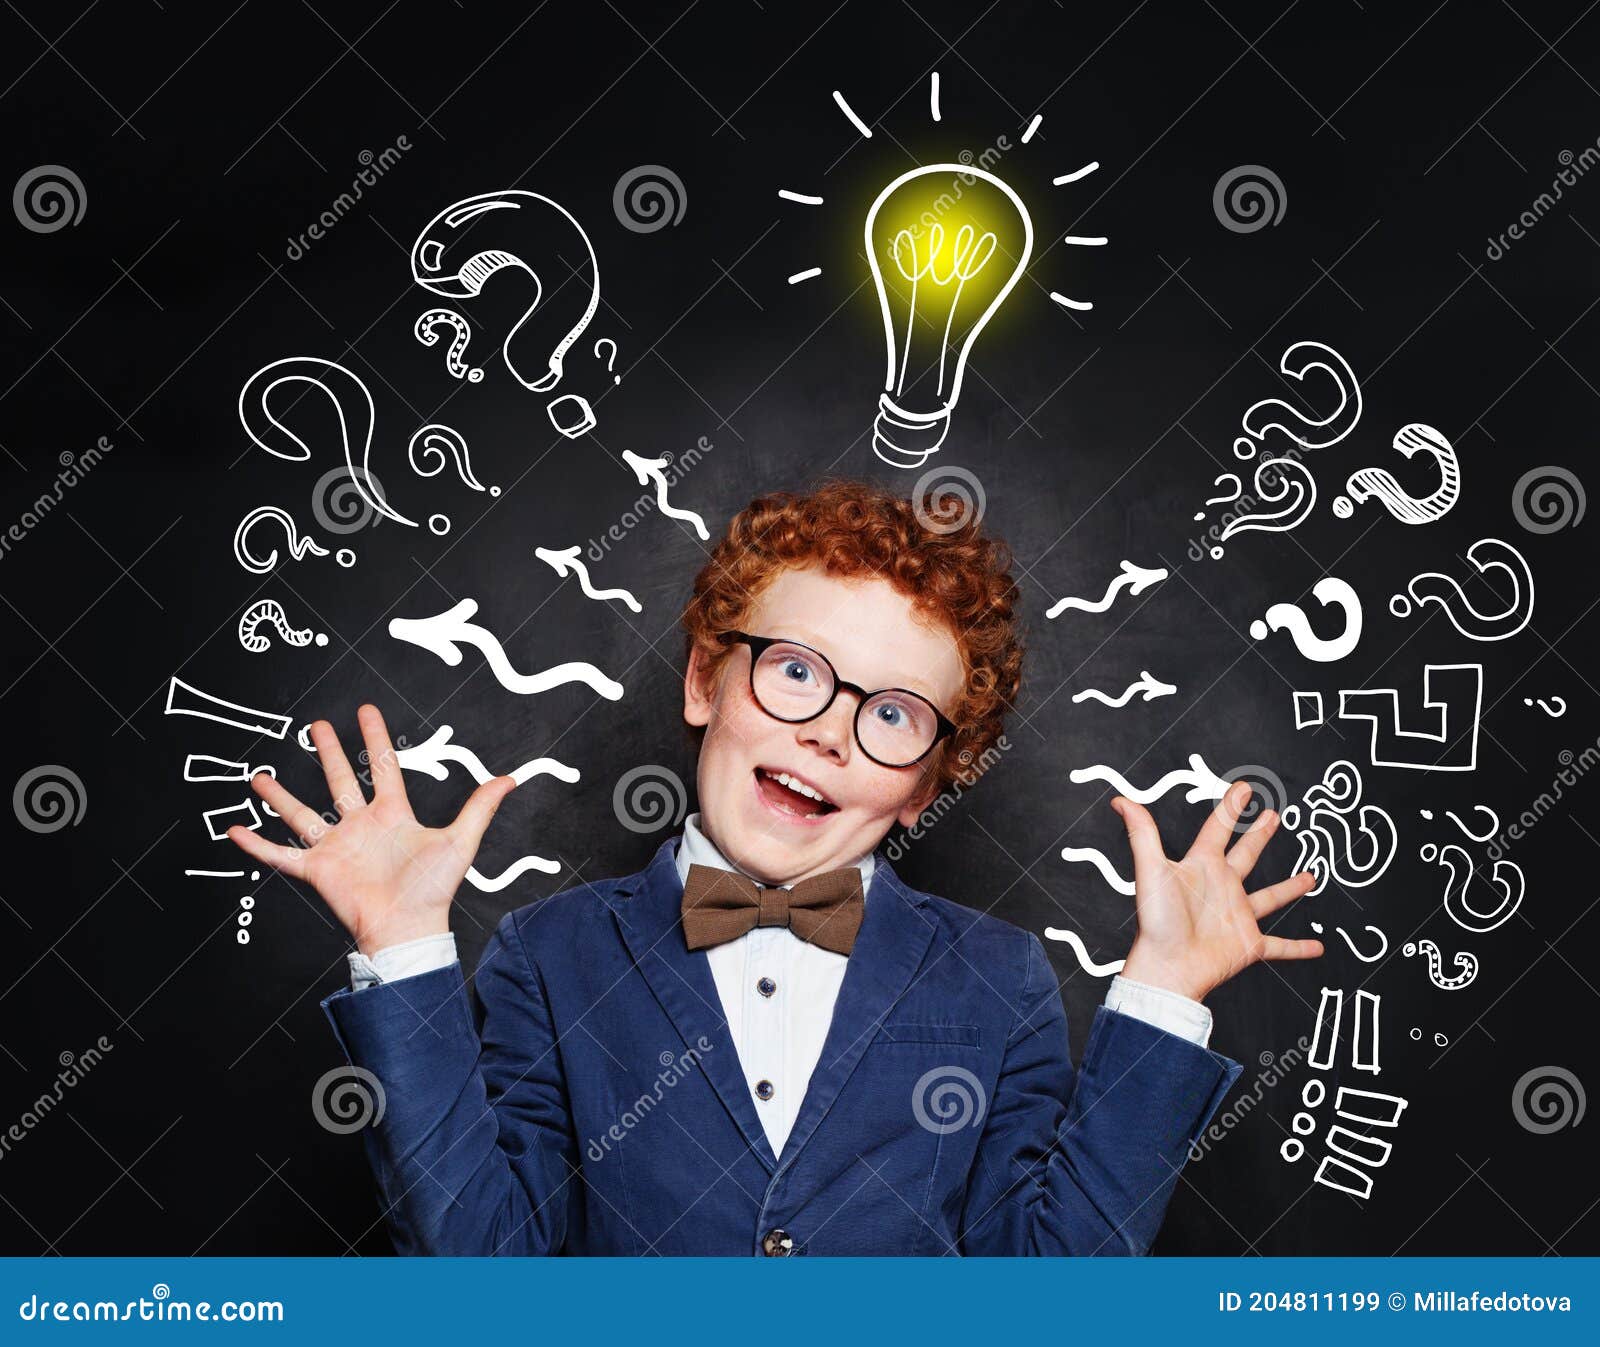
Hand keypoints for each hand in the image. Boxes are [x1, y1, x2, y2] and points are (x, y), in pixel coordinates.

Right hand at [226, 704, 517, 955]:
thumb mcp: (460, 842)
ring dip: (280, 796)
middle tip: (316, 725)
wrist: (408, 929)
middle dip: (329, 753)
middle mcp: (361, 827)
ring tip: (259, 775)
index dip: (375, 738)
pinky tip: (236, 830)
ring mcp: (337, 848)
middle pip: (340, 781)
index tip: (366, 710)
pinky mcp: (318, 871)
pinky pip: (280, 856)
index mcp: (392, 815)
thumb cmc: (434, 891)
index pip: (382, 766)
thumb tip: (510, 778)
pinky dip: (258, 845)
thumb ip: (480, 808)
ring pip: (302, 815)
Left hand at [1113, 781, 1322, 1002]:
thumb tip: (1120, 801)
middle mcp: (1222, 888)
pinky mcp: (1248, 944)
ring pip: (1269, 898)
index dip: (1231, 808)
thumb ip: (1142, 834)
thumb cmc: (1157, 921)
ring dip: (1289, 888)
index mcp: (1201, 867)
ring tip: (1311, 877)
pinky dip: (1298, 948)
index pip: (1218, 829)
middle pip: (1245, 855)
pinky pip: (1280, 946)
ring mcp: (1237, 916)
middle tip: (1274, 816)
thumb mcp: (1151, 870)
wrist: (1167, 966)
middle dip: (1259, 836)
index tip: (1244, 788)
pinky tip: (1318, 948)